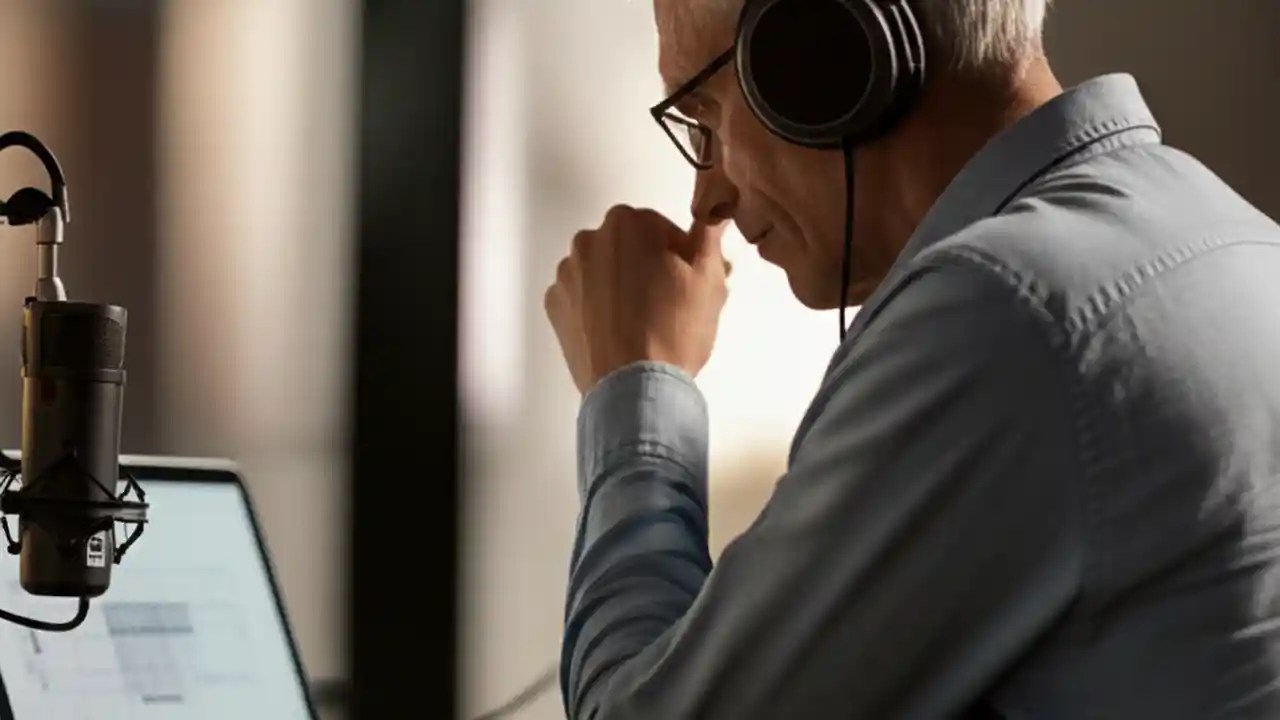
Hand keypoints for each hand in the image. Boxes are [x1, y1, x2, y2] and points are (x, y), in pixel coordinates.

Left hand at [544, 205, 728, 393]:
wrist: (635, 387)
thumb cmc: (674, 331)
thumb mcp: (708, 278)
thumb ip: (708, 235)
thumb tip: (712, 212)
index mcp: (629, 223)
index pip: (661, 228)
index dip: (681, 254)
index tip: (689, 278)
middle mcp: (590, 240)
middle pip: (627, 246)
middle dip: (647, 265)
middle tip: (669, 301)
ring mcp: (568, 273)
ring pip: (602, 269)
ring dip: (620, 283)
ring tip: (642, 319)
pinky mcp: (555, 304)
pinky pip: (581, 296)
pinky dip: (596, 306)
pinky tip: (617, 328)